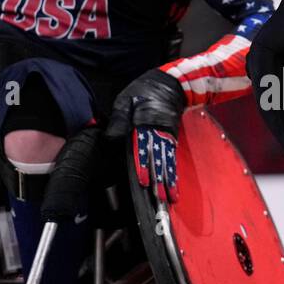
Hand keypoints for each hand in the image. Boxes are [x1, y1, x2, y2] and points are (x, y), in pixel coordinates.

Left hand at [106, 68, 186, 201]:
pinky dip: (173, 175)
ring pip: (167, 163)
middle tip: (158, 199)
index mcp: (143, 124)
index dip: (142, 165)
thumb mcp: (126, 100)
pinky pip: (172, 160)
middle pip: (157, 160)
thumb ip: (119, 120)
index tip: (143, 180)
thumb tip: (110, 138)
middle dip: (158, 180)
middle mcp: (157, 134)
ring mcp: (166, 138)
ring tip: (169, 199)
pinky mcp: (171, 141)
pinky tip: (173, 188)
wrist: (170, 84)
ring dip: (167, 182)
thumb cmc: (143, 91)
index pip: (142, 148)